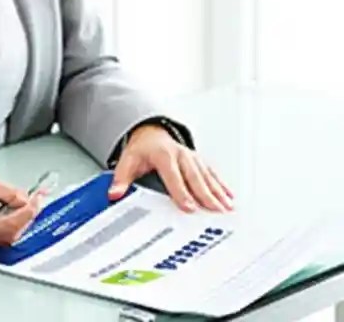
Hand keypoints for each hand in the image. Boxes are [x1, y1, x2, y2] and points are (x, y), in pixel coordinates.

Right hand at [0, 174, 43, 245]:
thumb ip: (5, 192)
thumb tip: (24, 200)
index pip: (4, 226)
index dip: (23, 215)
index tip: (34, 203)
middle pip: (10, 234)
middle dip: (26, 217)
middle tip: (36, 200)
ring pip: (10, 237)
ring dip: (24, 221)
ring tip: (29, 203)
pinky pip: (6, 235)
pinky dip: (17, 223)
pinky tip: (21, 211)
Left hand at [109, 124, 234, 212]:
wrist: (151, 132)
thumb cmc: (142, 149)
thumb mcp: (127, 161)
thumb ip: (121, 179)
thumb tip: (114, 194)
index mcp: (164, 155)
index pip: (174, 176)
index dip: (182, 193)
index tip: (189, 207)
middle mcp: (181, 155)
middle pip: (195, 177)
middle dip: (207, 195)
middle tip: (216, 211)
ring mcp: (192, 157)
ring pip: (207, 176)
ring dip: (218, 192)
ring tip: (227, 207)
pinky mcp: (199, 160)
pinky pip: (212, 173)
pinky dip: (221, 185)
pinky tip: (229, 196)